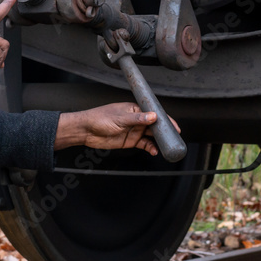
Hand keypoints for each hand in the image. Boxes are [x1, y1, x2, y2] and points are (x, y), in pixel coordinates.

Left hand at [54, 102, 180, 154]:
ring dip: (158, 141)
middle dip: (165, 132)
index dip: (165, 119)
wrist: (86, 131)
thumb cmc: (99, 118)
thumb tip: (153, 116)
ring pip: (151, 136)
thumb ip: (137, 119)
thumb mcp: (120, 118)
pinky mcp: (130, 141)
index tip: (174, 126)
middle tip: (174, 138)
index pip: (154, 113)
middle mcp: (136, 120)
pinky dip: (150, 148)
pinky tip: (154, 151)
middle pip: (155, 125)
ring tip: (165, 146)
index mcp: (135, 109)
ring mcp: (134, 130)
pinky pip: (144, 144)